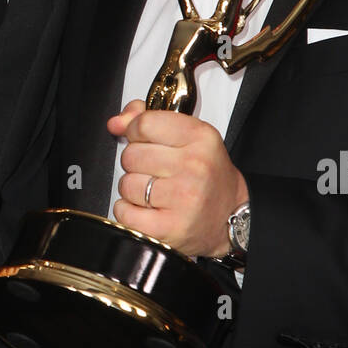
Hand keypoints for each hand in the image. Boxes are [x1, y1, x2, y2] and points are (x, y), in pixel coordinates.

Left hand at [109, 100, 248, 258]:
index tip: (142, 139)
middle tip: (155, 170)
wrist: (230, 215)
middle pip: (132, 155)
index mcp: (200, 138)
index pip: (145, 123)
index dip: (135, 130)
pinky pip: (124, 212)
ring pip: (126, 184)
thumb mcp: (189, 137)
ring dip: (133, 189)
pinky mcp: (169, 228)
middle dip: (136, 162)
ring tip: (154, 191)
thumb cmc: (208, 175)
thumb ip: (149, 120)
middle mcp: (194, 167)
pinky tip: (148, 209)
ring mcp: (182, 199)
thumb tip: (116, 122)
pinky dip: (129, 211)